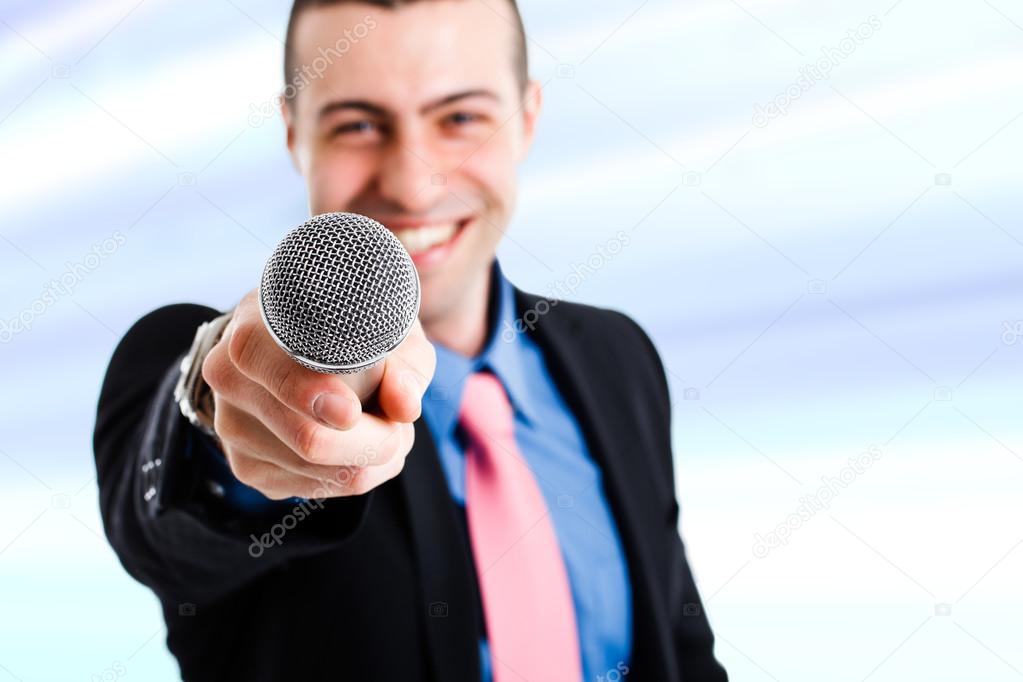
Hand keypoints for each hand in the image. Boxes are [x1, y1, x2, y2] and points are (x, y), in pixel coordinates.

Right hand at [201, 289, 435, 499]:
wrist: (298, 345)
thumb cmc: (348, 332)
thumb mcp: (384, 330)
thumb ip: (403, 363)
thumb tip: (404, 407)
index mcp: (254, 334)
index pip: (277, 374)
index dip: (315, 397)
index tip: (352, 411)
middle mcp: (231, 381)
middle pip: (308, 438)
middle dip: (374, 442)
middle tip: (401, 427)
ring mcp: (233, 428)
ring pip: (318, 470)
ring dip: (371, 460)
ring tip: (387, 430)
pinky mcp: (248, 467)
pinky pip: (313, 488)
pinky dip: (353, 474)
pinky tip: (361, 447)